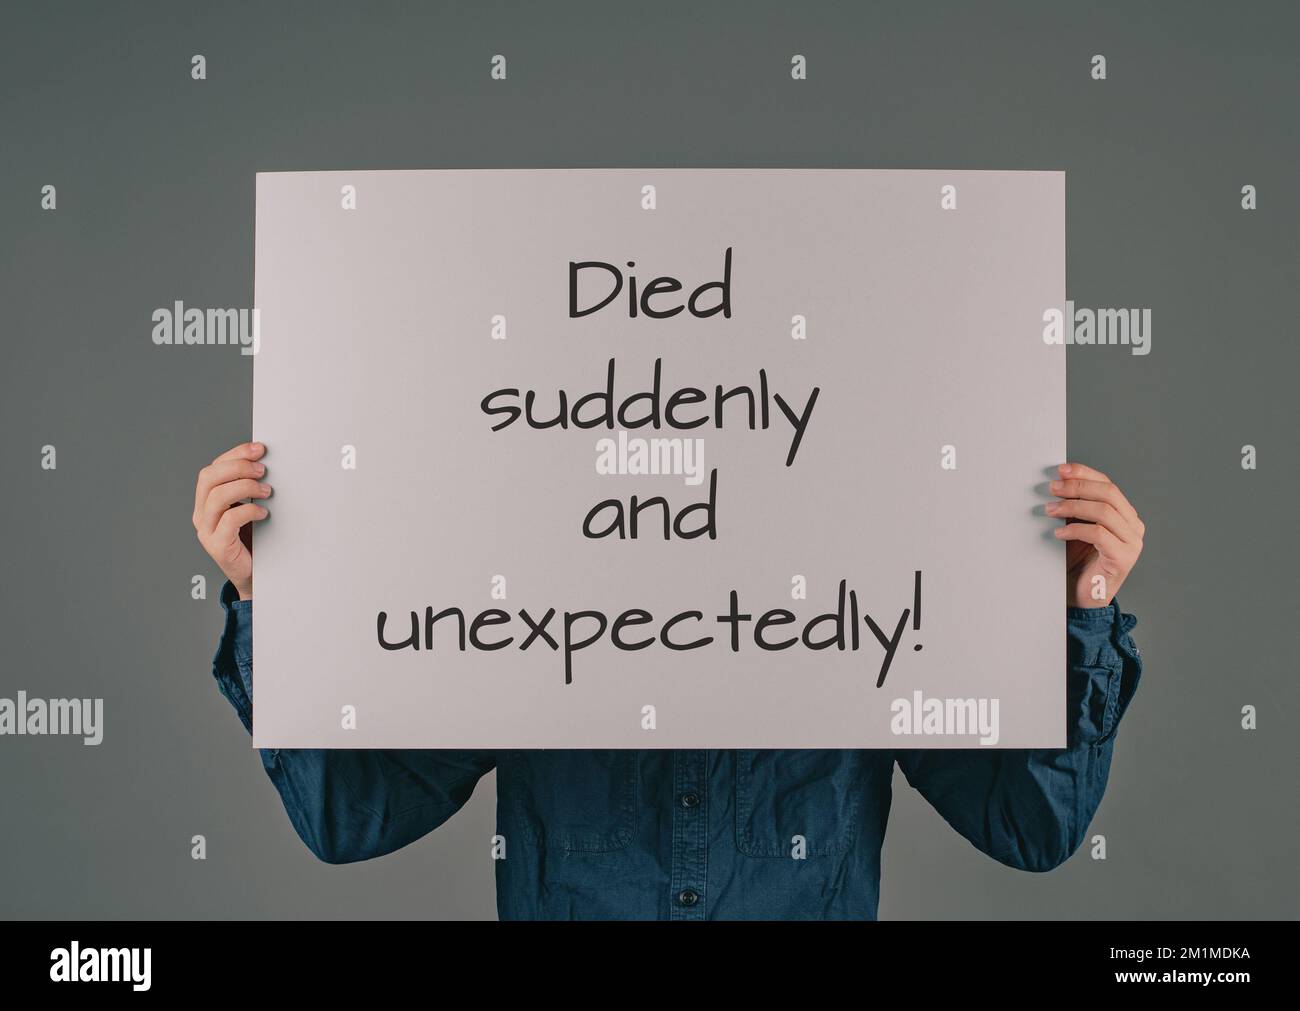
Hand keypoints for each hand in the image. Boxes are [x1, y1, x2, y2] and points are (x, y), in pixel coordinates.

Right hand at [193, 441, 271, 599]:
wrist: (255, 575)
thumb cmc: (255, 539)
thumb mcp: (250, 507)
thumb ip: (250, 488)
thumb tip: (267, 462)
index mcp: (206, 500)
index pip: (213, 468)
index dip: (235, 454)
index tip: (259, 448)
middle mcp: (201, 513)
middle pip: (209, 477)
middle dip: (238, 467)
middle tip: (263, 470)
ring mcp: (206, 530)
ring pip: (216, 496)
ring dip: (245, 487)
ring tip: (267, 491)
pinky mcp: (217, 546)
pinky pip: (228, 520)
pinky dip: (249, 511)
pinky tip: (263, 513)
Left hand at [1047, 462, 1143, 608]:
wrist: (1080, 597)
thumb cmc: (1076, 563)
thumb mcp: (1074, 527)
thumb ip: (1074, 508)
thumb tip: (1056, 483)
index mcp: (1124, 515)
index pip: (1108, 484)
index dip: (1085, 473)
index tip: (1061, 470)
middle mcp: (1133, 526)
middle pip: (1108, 493)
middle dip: (1077, 487)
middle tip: (1052, 489)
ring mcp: (1132, 542)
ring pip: (1104, 511)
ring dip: (1073, 506)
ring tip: (1050, 510)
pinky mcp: (1123, 558)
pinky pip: (1100, 534)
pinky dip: (1076, 529)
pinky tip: (1059, 532)